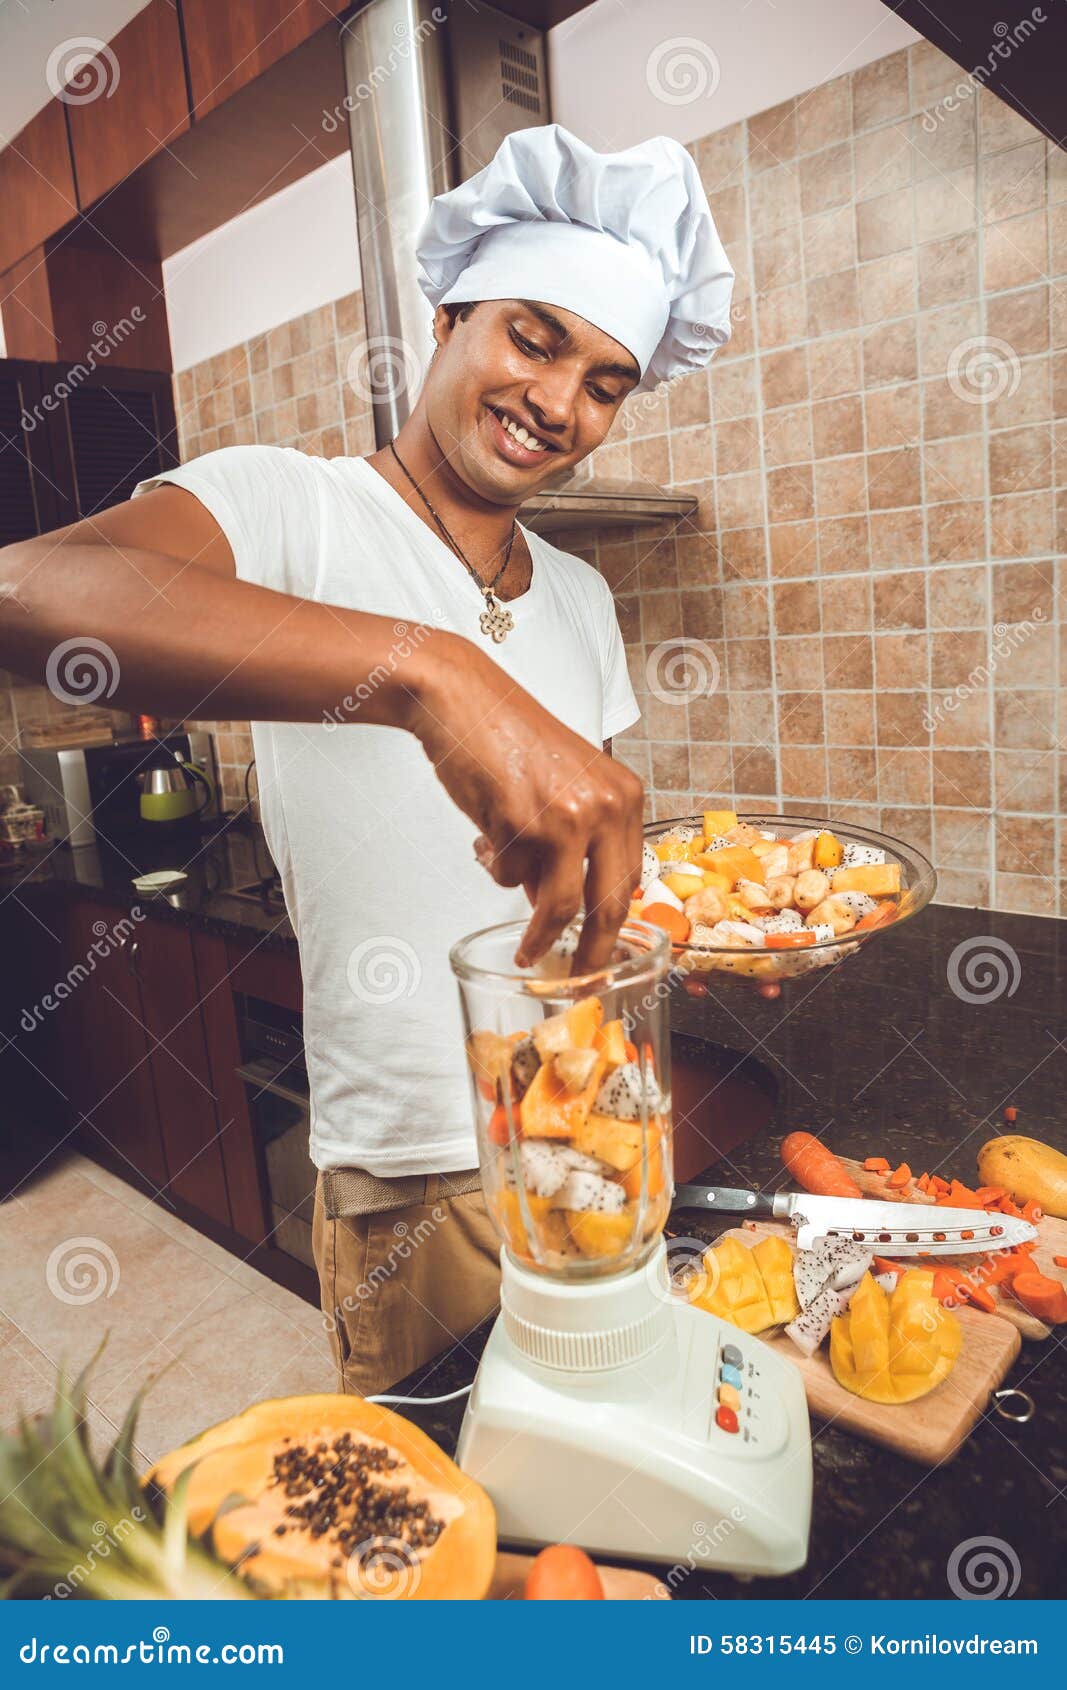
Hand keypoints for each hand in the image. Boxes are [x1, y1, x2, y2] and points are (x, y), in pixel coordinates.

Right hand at [412, 632, 642, 969]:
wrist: (461, 697)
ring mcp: (566, 816)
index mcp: (625, 795)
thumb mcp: (562, 788)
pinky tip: (485, 839)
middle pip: (609, 904)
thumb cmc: (507, 737)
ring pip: (560, 905)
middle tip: (579, 980)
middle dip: (593, 953)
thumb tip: (565, 911)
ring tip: (527, 952)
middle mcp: (606, 806)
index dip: (615, 924)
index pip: (631, 878)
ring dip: (541, 937)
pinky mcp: (522, 824)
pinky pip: (511, 879)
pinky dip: (496, 871)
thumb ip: (573, 844)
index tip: (603, 952)